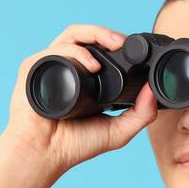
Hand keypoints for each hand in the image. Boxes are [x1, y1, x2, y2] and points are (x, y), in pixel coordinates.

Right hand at [0, 23, 157, 175]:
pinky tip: (92, 65)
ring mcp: (51, 65)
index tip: (136, 52)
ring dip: (95, 33)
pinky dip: (76, 51)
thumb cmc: (75, 145)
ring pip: (73, 35)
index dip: (118, 46)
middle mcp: (68, 68)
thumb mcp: (118, 131)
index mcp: (85, 79)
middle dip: (108, 34)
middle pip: (87, 37)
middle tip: (124, 43)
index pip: (101, 51)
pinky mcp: (34, 67)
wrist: (44, 153)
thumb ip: (141, 114)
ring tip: (114, 44)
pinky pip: (56, 49)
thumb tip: (154, 90)